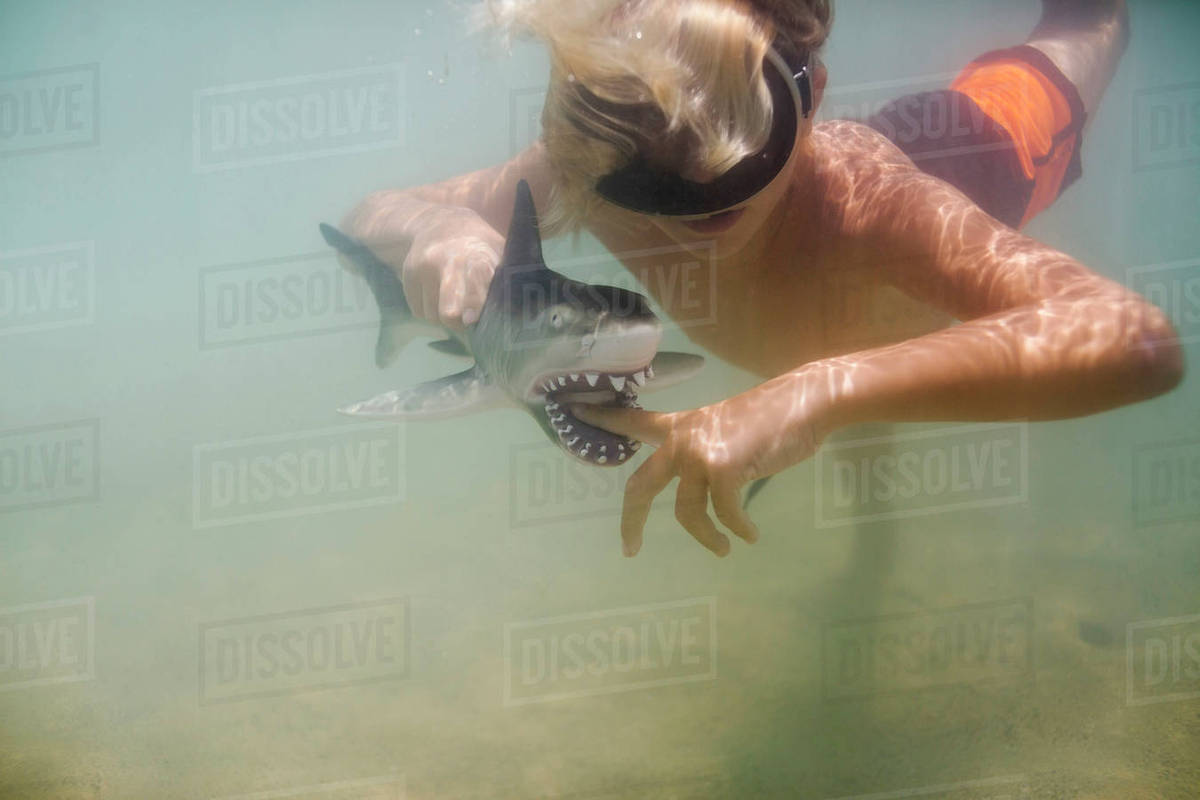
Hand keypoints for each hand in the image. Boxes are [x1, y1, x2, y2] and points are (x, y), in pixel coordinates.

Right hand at [339, 203, 503, 330]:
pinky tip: (438, 294)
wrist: (439, 222)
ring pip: (432, 316)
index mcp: (474, 256)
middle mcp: (444, 261)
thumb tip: (519, 313)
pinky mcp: (407, 276)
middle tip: (468, 318)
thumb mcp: (499, 253)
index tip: (473, 319)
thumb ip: (505, 281)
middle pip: (448, 312)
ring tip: (454, 299)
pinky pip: (418, 311)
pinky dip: (429, 309)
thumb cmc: (479, 244)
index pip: (473, 286)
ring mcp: (422, 268)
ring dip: (443, 316)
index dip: (474, 306)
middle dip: (459, 322)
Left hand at [570, 386, 825, 557]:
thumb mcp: (729, 428)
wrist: (807, 403)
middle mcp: (682, 439)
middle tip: (629, 548)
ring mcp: (700, 454)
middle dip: (630, 522)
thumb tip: (709, 480)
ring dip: (707, 538)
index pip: (632, 421)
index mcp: (681, 427)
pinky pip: (723, 515)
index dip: (600, 417)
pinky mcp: (723, 469)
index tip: (568, 409)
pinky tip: (750, 535)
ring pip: (685, 514)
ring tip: (723, 549)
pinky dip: (737, 530)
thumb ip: (708, 448)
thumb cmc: (775, 417)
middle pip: (639, 487)